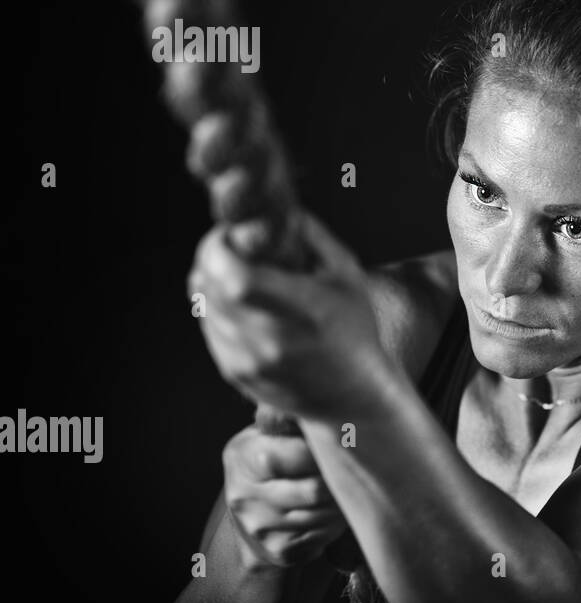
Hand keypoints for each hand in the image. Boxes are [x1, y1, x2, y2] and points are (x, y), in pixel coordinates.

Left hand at [188, 211, 392, 421]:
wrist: (353, 395)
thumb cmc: (355, 329)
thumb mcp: (347, 274)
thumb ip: (312, 235)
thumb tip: (278, 207)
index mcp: (298, 310)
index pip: (231, 274)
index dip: (217, 246)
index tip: (228, 233)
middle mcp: (266, 339)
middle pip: (207, 286)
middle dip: (210, 258)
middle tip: (229, 247)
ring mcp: (247, 360)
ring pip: (202, 306)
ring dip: (210, 282)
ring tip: (239, 275)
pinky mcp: (235, 373)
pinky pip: (207, 328)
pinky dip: (215, 309)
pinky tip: (243, 305)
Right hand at [222, 424, 347, 568]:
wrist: (255, 514)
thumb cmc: (276, 459)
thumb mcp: (272, 432)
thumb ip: (290, 418)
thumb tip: (319, 399)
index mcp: (242, 456)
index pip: (292, 454)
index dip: (324, 451)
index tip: (341, 442)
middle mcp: (244, 495)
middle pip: (313, 490)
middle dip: (339, 480)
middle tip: (355, 468)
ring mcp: (260, 527)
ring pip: (323, 515)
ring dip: (342, 501)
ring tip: (346, 487)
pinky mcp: (279, 549)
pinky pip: (323, 535)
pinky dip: (336, 522)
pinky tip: (335, 509)